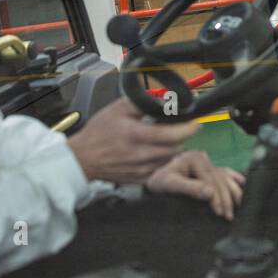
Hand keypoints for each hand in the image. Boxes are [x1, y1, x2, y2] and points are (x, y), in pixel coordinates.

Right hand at [67, 97, 197, 182]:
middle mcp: (141, 155)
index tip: (195, 123)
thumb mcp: (118, 109)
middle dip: (180, 137)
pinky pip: (161, 169)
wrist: (83, 158)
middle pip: (176, 147)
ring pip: (170, 159)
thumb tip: (162, 98)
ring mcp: (141, 169)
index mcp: (136, 135)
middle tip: (176, 129)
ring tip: (163, 140)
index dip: (188, 128)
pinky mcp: (140, 179)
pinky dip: (162, 161)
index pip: (172, 134)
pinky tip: (153, 153)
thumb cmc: (98, 133)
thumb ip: (142, 102)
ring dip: (172, 149)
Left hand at [144, 150, 244, 220]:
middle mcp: (202, 157)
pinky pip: (225, 174)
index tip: (219, 212)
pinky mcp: (208, 170)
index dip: (216, 196)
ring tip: (237, 208)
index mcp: (193, 157)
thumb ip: (190, 188)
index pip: (210, 178)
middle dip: (225, 199)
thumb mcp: (170, 185)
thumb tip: (210, 192)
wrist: (153, 185)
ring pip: (224, 178)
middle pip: (219, 180)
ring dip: (232, 193)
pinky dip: (234, 181)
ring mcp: (206, 163)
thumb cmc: (158, 184)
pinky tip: (242, 185)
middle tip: (228, 216)